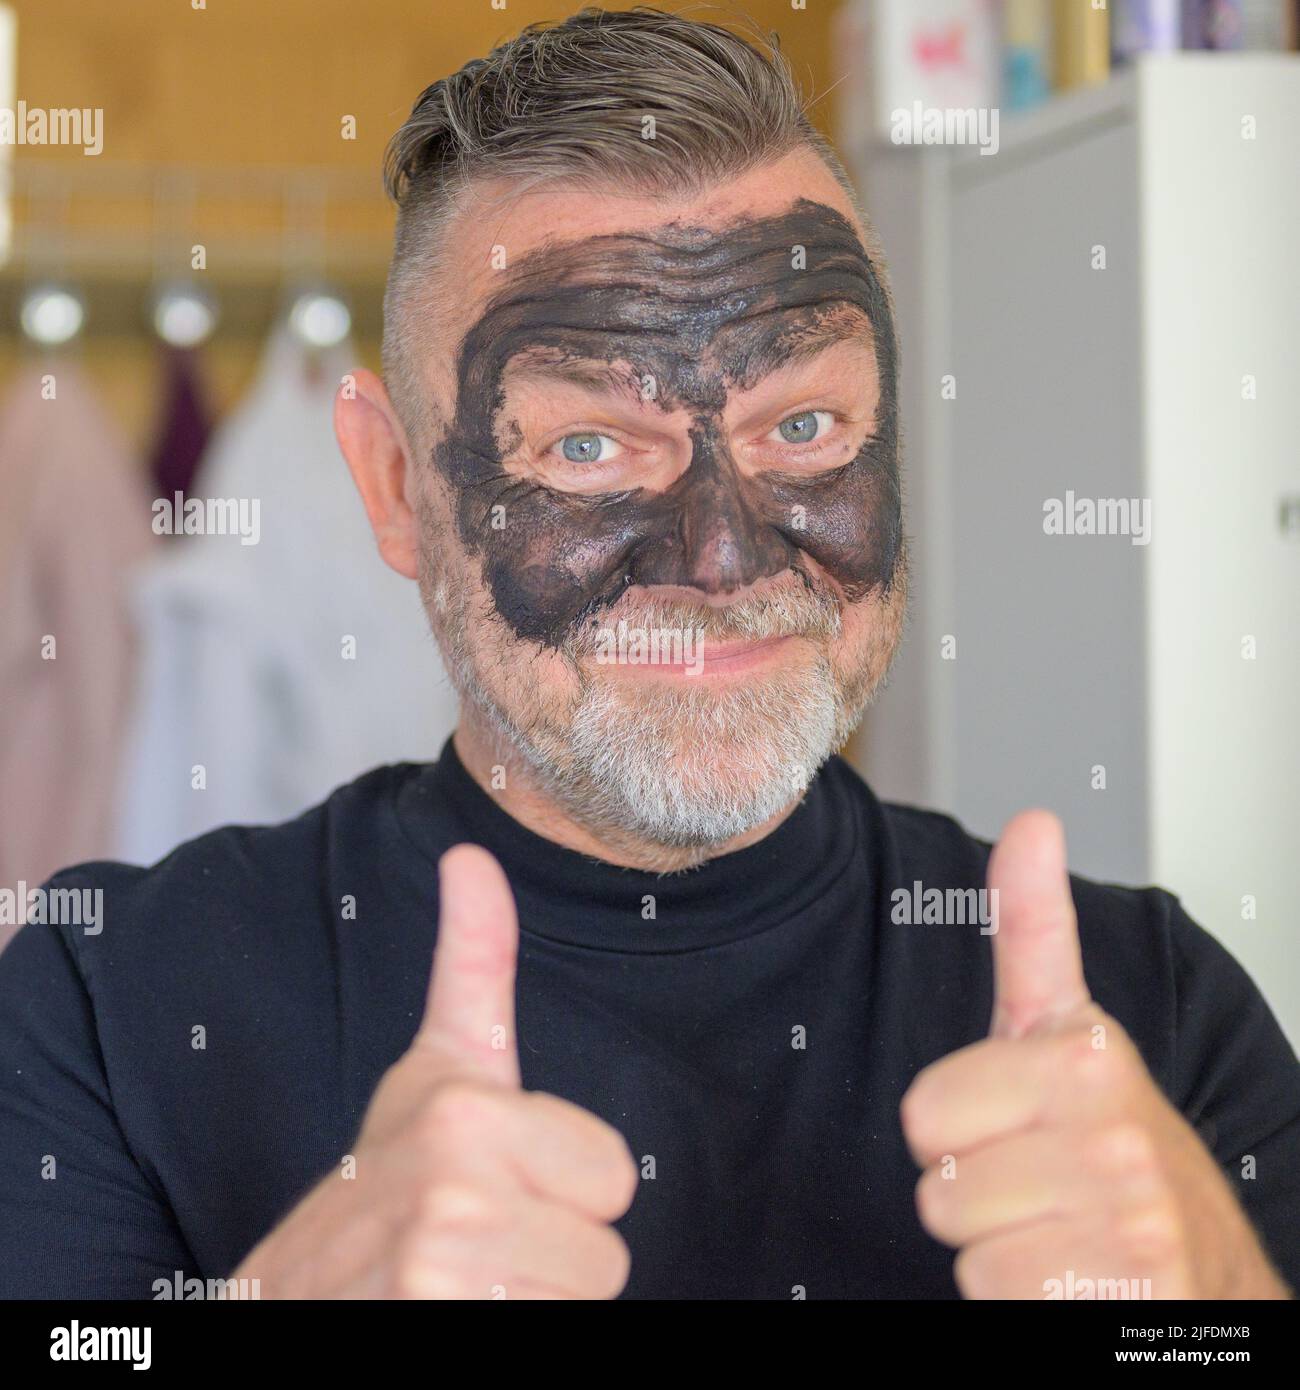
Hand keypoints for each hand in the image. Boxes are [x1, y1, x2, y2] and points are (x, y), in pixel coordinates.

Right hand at [233, 844, 637, 1298]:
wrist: (286, 1302)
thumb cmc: (376, 1185)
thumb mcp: (432, 1070)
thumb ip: (474, 964)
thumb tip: (472, 852)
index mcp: (468, 1107)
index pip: (613, 1177)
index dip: (561, 1192)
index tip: (493, 1184)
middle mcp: (454, 1185)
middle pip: (605, 1256)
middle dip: (546, 1259)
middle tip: (472, 1248)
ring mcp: (442, 1269)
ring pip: (580, 1303)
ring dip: (525, 1305)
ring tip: (456, 1287)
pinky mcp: (436, 1326)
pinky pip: (549, 1337)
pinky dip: (503, 1337)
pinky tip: (448, 1318)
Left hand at [900, 810, 1289, 1299]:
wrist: (1202, 1260)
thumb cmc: (1111, 1137)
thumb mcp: (1067, 1026)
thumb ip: (1033, 927)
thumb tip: (1032, 822)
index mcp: (1081, 1055)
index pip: (923, 1114)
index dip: (954, 1128)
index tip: (1013, 1122)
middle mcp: (1112, 1132)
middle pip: (937, 1185)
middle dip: (974, 1193)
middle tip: (1039, 1184)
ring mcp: (1127, 1219)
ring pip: (963, 1247)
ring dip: (998, 1250)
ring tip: (1059, 1227)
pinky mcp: (1126, 1295)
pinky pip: (994, 1298)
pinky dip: (1022, 1302)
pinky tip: (1075, 1277)